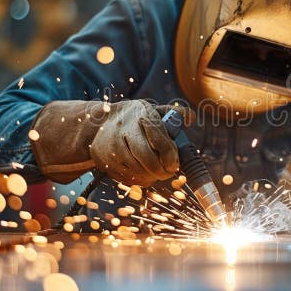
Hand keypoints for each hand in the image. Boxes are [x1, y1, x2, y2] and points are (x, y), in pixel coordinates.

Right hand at [30, 99, 191, 185]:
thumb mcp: (153, 110)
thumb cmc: (134, 118)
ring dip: (152, 176)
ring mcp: (112, 148)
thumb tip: (191, 118)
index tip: (175, 163)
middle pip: (146, 158)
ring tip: (158, 172)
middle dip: (161, 169)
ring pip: (137, 171)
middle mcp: (123, 131)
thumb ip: (174, 113)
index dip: (170, 154)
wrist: (99, 123)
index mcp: (140, 115)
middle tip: (169, 171)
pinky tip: (144, 174)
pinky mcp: (105, 162)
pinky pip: (127, 178)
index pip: (158, 138)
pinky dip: (139, 180)